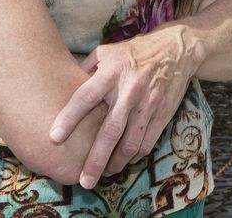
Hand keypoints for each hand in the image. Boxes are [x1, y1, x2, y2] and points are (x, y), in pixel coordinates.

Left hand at [49, 26, 194, 188]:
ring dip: (116, 163)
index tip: (54, 137)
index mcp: (113, 71)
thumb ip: (85, 69)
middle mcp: (130, 89)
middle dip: (95, 159)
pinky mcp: (163, 113)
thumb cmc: (135, 52)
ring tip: (104, 174)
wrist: (177, 49)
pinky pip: (147, 142)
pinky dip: (134, 156)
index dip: (69, 117)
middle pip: (110, 130)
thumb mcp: (108, 52)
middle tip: (84, 181)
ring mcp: (149, 102)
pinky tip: (124, 161)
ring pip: (130, 143)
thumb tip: (61, 86)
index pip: (86, 96)